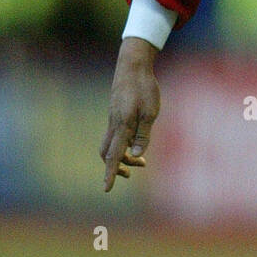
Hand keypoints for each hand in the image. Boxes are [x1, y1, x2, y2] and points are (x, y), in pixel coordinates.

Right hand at [100, 37, 160, 191]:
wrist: (132, 67)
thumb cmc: (144, 88)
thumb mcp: (150, 112)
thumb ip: (143, 135)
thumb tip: (136, 156)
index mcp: (122, 125)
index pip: (114, 155)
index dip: (110, 173)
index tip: (106, 189)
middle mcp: (114, 124)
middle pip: (108, 153)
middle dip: (117, 167)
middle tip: (134, 172)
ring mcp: (113, 119)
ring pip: (110, 145)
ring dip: (122, 156)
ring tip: (141, 161)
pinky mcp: (115, 115)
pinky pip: (115, 135)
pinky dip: (122, 144)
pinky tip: (136, 141)